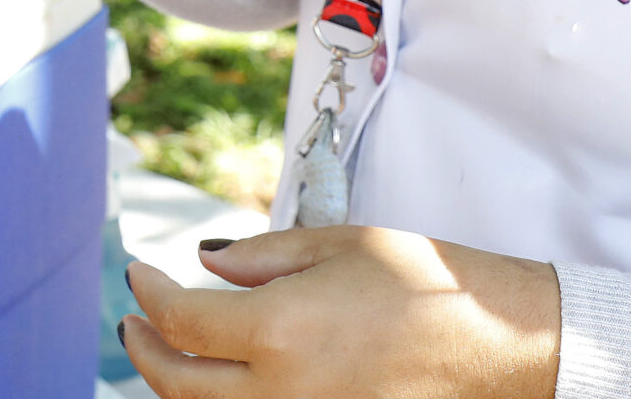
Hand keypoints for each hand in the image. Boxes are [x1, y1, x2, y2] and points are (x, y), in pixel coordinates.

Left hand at [120, 227, 559, 398]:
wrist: (495, 343)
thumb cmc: (426, 285)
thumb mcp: (335, 245)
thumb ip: (259, 257)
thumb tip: (205, 264)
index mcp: (280, 330)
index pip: (180, 321)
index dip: (147, 295)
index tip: (137, 273)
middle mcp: (283, 389)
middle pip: (179, 383)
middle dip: (145, 348)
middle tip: (134, 322)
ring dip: (177, 386)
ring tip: (169, 353)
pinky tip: (221, 381)